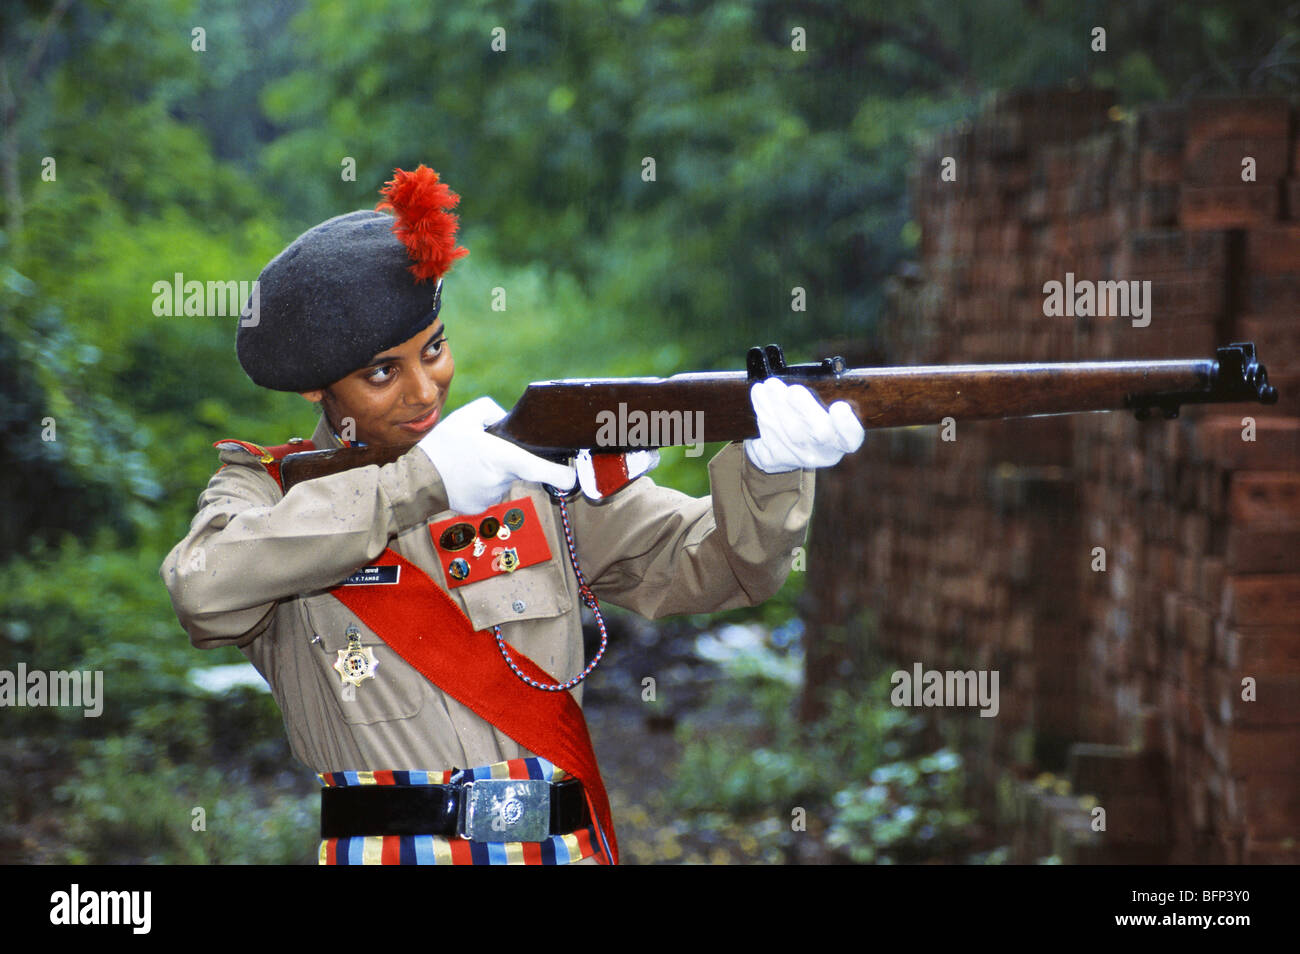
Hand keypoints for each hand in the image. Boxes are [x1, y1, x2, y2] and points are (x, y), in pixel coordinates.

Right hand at [416, 397, 576, 512]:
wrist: (415, 481)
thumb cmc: (440, 447)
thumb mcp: (465, 416)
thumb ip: (492, 411)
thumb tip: (506, 419)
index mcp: (502, 458)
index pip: (539, 469)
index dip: (560, 474)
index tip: (572, 476)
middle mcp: (501, 481)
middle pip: (517, 468)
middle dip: (507, 459)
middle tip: (482, 451)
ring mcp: (491, 497)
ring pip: (502, 480)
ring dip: (492, 471)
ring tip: (467, 463)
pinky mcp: (480, 507)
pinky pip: (488, 492)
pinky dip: (480, 484)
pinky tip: (462, 476)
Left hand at [743, 378, 864, 473]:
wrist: (788, 446)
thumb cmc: (813, 418)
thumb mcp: (827, 408)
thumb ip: (827, 394)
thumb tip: (821, 371)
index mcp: (841, 440)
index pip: (851, 438)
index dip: (847, 425)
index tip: (839, 407)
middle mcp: (822, 453)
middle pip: (818, 433)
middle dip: (803, 407)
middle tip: (792, 390)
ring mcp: (798, 458)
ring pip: (788, 434)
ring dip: (775, 406)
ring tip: (767, 387)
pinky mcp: (775, 459)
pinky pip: (766, 441)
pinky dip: (762, 415)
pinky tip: (759, 398)